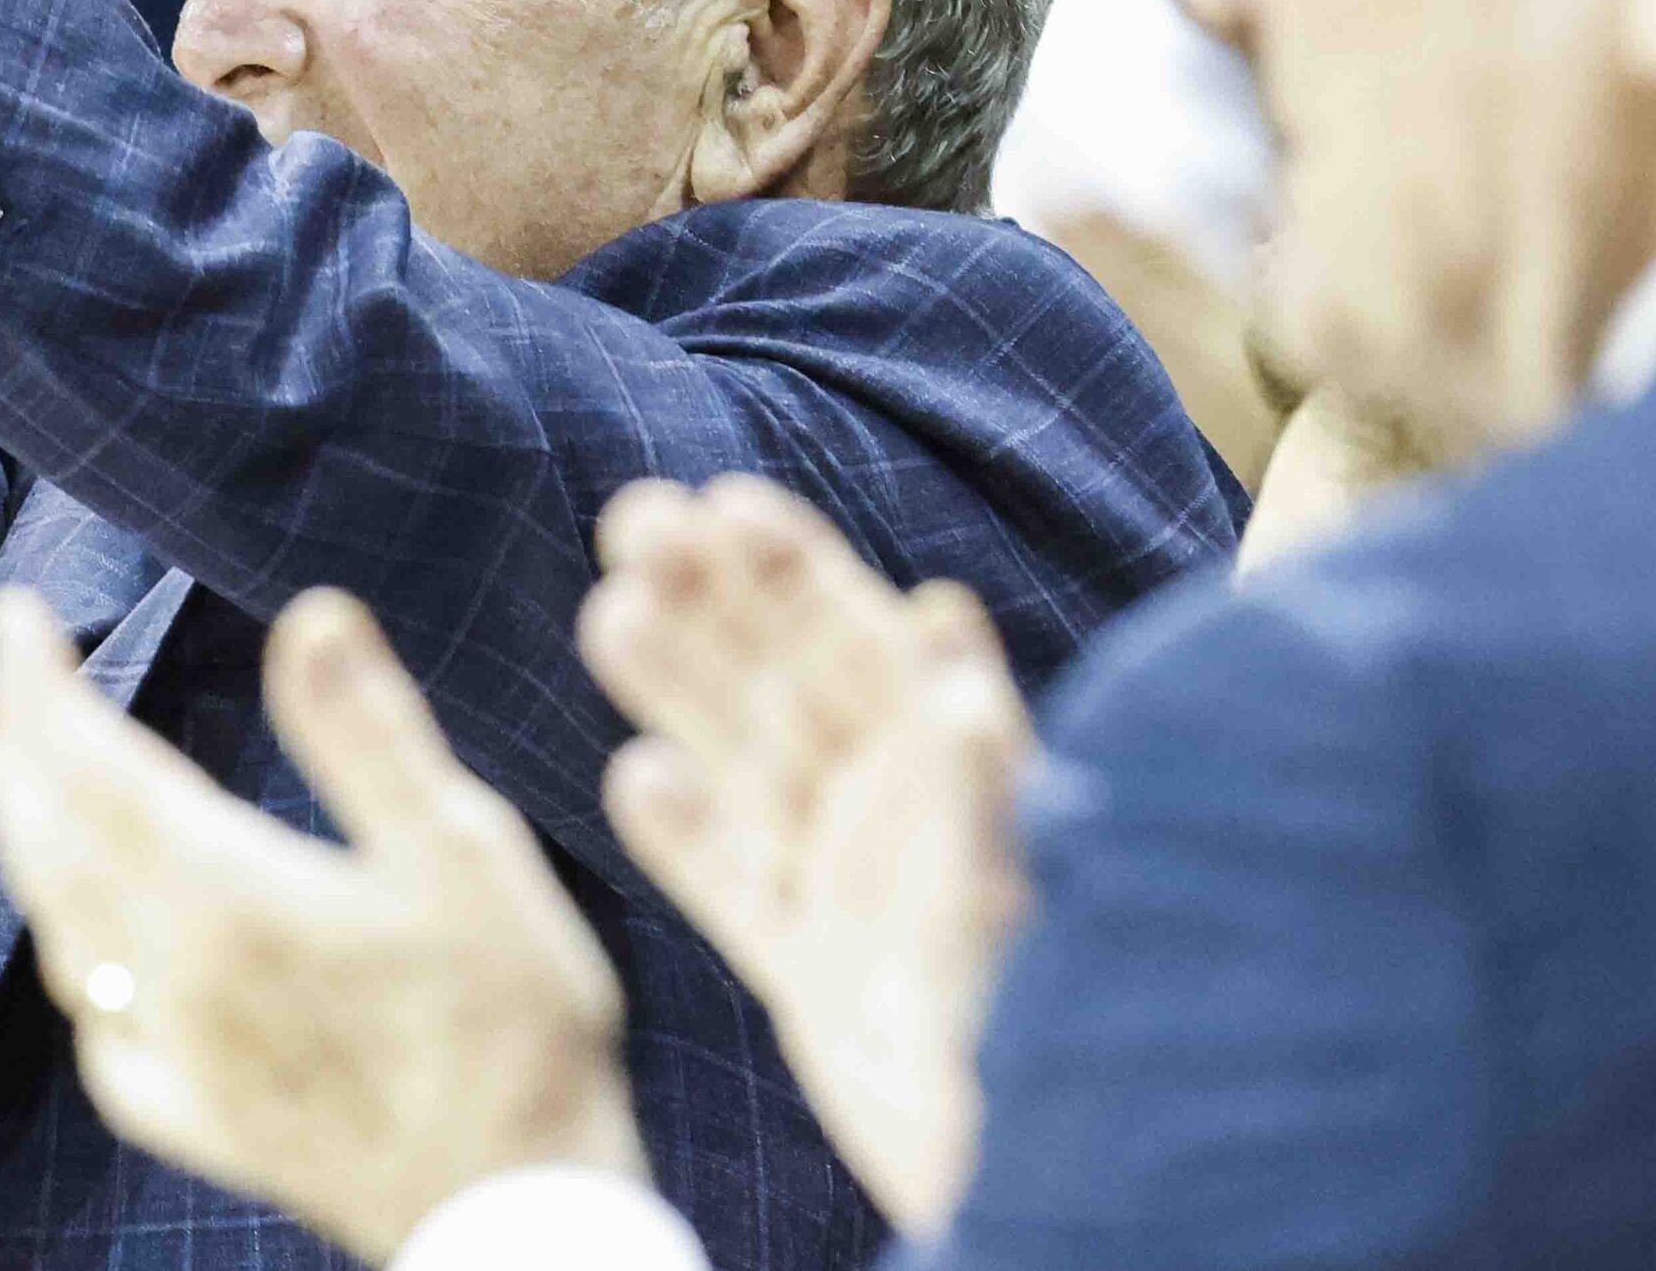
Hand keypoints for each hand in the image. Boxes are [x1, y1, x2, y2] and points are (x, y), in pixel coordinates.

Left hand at [0, 587, 648, 1259]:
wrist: (514, 1210)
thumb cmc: (509, 1027)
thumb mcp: (465, 853)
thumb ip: (369, 734)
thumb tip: (307, 616)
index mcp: (225, 899)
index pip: (89, 766)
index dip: (37, 685)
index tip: (13, 615)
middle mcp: (170, 978)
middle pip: (49, 842)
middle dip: (15, 744)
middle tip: (10, 670)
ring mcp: (174, 1057)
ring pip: (59, 924)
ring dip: (29, 833)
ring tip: (33, 773)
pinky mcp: (195, 1117)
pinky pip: (94, 1016)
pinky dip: (71, 944)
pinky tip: (91, 940)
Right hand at [578, 476, 1032, 1237]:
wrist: (1031, 1155)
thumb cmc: (1045, 1003)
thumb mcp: (1002, 867)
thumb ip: (962, 751)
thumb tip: (943, 610)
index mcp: (959, 763)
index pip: (864, 640)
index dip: (797, 567)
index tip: (724, 499)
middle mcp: (901, 811)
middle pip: (790, 683)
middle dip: (717, 603)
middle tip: (631, 518)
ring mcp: (852, 886)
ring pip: (749, 765)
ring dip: (680, 690)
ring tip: (609, 610)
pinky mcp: (812, 968)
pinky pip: (736, 885)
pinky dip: (683, 836)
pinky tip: (634, 776)